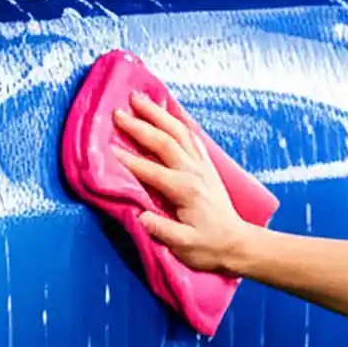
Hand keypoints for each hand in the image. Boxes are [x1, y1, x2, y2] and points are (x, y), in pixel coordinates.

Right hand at [111, 92, 249, 272]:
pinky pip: (191, 136)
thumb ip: (161, 229)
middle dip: (140, 125)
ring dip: (157, 114)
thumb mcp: (183, 246)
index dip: (129, 160)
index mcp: (185, 190)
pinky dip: (178, 120)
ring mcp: (201, 166)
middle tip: (118, 112)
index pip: (151, 171)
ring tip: (139, 98)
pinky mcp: (206, 165)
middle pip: (164, 141)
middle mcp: (194, 172)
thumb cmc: (208, 248)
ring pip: (178, 132)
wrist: (238, 244)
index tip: (109, 148)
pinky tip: (168, 111)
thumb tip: (139, 215)